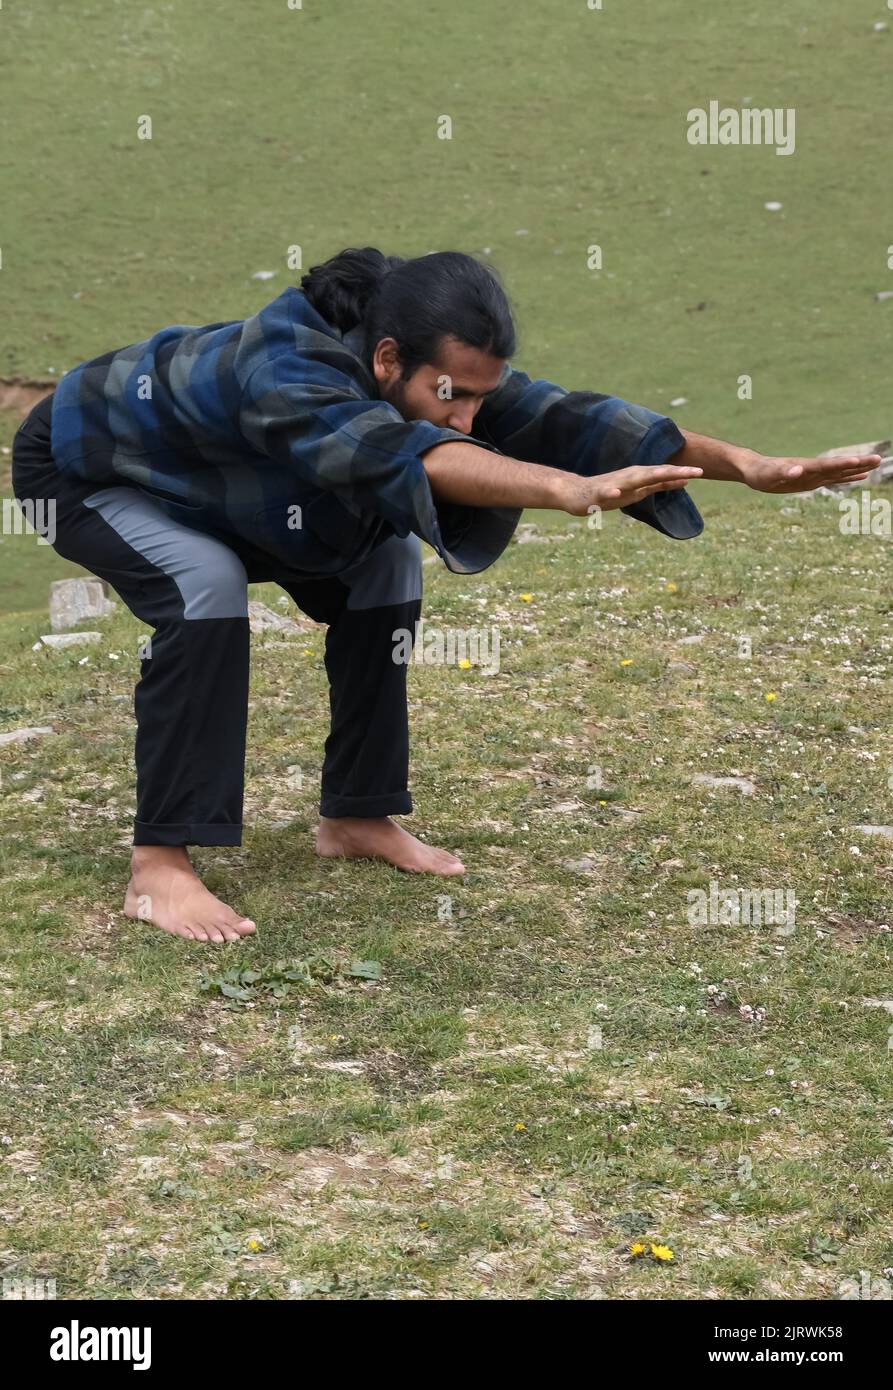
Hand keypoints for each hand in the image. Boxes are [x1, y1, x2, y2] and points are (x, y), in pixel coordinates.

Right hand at [560, 464, 703, 516]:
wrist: (575, 493)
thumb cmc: (609, 492)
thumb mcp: (639, 490)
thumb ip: (659, 485)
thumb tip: (683, 480)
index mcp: (640, 476)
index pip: (664, 474)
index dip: (683, 473)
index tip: (702, 471)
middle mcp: (630, 476)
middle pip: (656, 473)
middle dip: (675, 472)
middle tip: (696, 471)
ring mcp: (615, 483)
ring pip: (634, 479)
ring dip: (649, 476)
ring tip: (666, 474)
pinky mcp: (598, 492)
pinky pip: (606, 492)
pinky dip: (612, 492)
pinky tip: (616, 493)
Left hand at [742, 452, 880, 493]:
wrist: (754, 469)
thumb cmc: (759, 472)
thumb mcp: (769, 475)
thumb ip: (783, 472)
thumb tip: (798, 470)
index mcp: (805, 467)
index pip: (828, 465)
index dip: (844, 465)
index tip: (861, 461)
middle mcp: (812, 469)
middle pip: (839, 466)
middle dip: (858, 464)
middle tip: (878, 459)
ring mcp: (813, 474)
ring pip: (839, 471)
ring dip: (857, 469)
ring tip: (875, 465)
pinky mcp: (811, 480)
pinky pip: (832, 478)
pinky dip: (846, 477)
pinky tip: (859, 477)